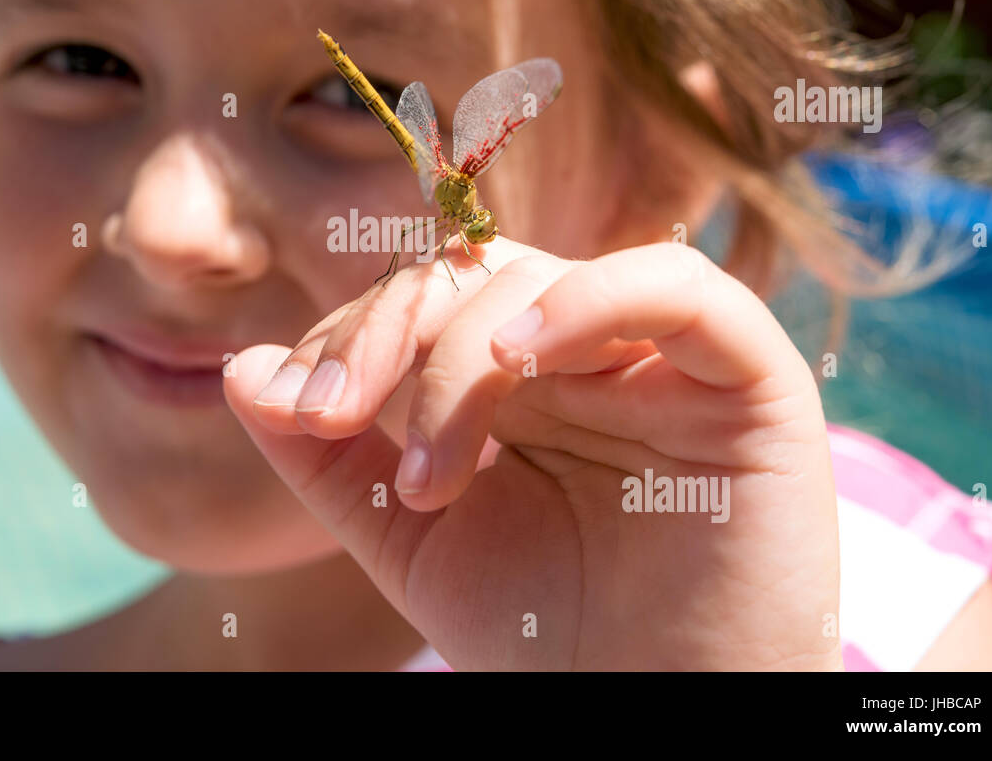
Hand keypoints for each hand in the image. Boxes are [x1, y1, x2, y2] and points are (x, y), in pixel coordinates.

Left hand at [225, 238, 841, 669]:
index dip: (349, 334)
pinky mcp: (748, 378)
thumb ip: (329, 455)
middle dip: (384, 335)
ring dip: (459, 359)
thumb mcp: (410, 536)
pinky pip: (678, 288)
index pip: (421, 297)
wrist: (651, 715)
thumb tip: (244, 369)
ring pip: (544, 280)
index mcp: (517, 373)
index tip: (293, 411)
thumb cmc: (544, 630)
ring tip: (428, 478)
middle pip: (469, 275)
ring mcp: (664, 356)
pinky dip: (590, 301)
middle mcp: (586, 349)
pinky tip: (522, 361)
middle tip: (329, 417)